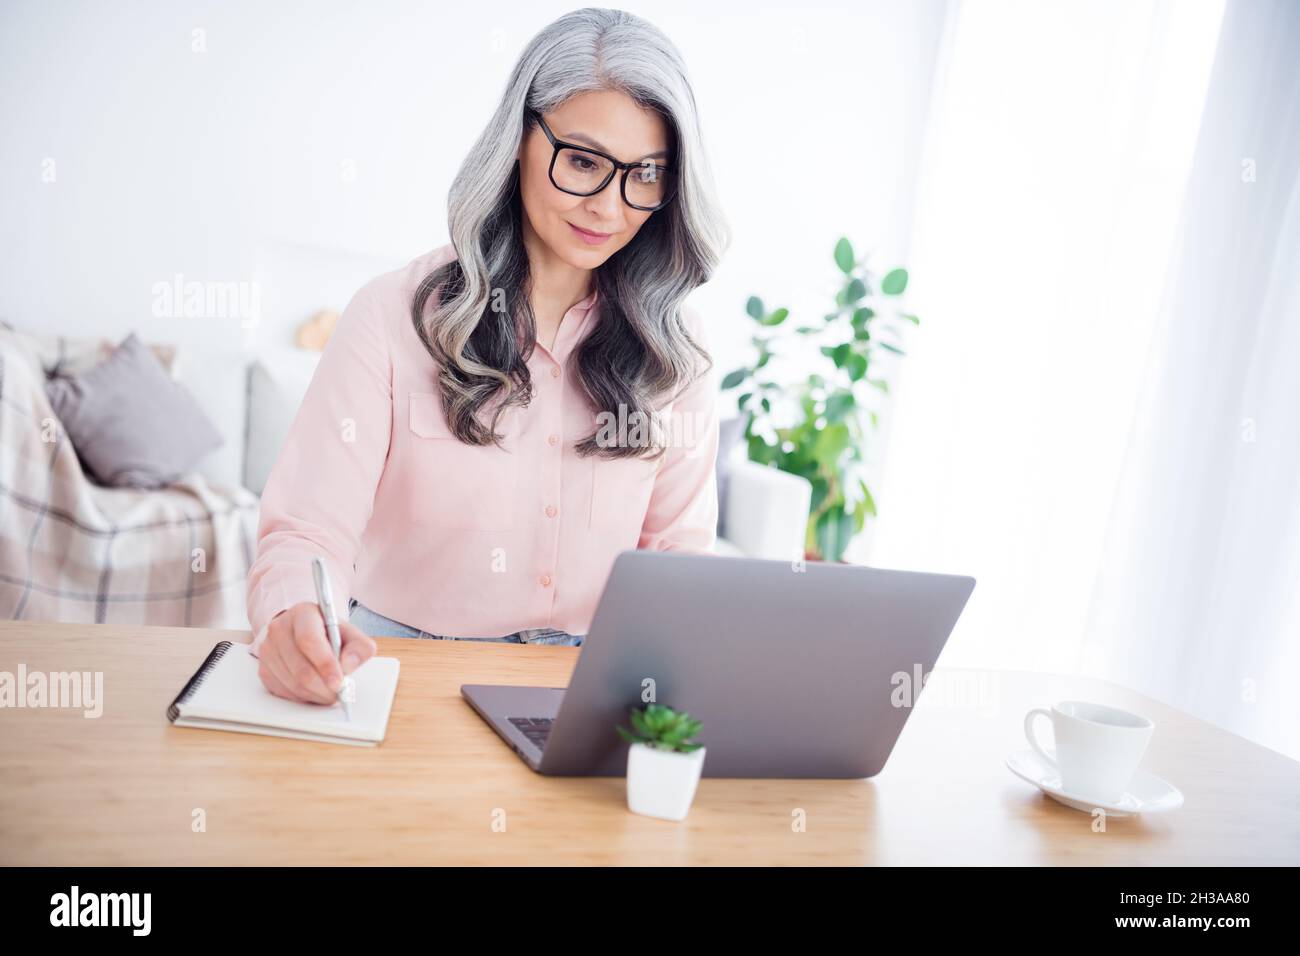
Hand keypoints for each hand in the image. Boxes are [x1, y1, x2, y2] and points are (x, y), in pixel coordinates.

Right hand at [257, 602, 375, 703]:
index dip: (325, 664)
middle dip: (324, 687)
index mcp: (303, 614)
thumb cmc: (329, 635)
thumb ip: (359, 647)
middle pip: (301, 668)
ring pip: (293, 684)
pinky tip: (314, 690)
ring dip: (315, 695)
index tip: (339, 682)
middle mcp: (279, 629)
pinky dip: (303, 697)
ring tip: (329, 692)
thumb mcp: (350, 634)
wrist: (304, 634)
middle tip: (339, 693)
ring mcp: (268, 650)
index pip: (309, 640)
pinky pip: (283, 692)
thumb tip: (348, 665)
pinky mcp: (264, 669)